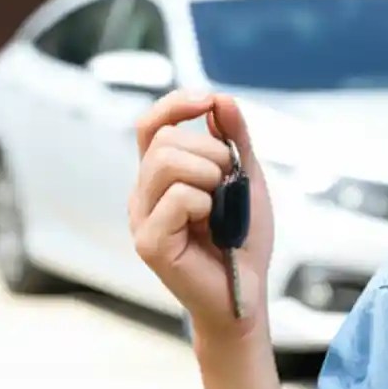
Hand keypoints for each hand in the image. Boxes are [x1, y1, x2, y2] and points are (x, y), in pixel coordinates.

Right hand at [128, 90, 274, 341]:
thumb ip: (235, 139)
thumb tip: (220, 98)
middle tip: (228, 185)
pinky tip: (210, 226)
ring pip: (166, 162)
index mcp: (161, 176)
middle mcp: (143, 193)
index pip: (152, 124)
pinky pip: (177, 198)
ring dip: (208, 176)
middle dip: (211, 152)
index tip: (207, 101)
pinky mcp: (148, 242)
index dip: (175, 104)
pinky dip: (205, 204)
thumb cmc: (242, 237)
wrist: (246, 289)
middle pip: (165, 140)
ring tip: (220, 206)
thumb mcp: (246, 178)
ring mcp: (141, 218)